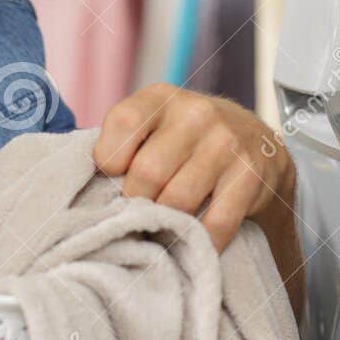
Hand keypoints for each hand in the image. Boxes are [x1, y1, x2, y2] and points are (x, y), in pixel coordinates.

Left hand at [92, 83, 296, 252]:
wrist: (256, 144)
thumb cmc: (184, 143)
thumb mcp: (152, 127)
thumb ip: (120, 146)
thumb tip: (83, 191)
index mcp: (160, 98)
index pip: (122, 125)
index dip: (110, 160)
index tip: (115, 177)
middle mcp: (195, 113)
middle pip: (147, 173)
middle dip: (137, 202)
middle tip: (140, 212)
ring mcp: (226, 142)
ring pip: (178, 201)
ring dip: (166, 223)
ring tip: (162, 227)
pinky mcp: (251, 173)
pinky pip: (216, 222)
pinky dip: (201, 240)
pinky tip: (193, 240)